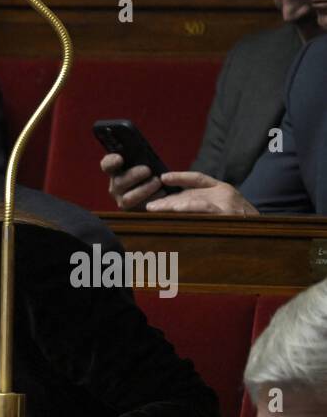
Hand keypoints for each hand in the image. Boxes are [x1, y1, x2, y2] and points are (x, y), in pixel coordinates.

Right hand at [100, 152, 169, 210]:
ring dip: (144, 189)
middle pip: (118, 182)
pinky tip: (162, 192)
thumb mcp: (146, 161)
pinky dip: (152, 198)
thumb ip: (141, 156)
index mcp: (116, 170)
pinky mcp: (132, 210)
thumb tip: (141, 150)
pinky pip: (140, 207)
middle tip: (147, 170)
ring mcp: (122, 199)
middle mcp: (115, 186)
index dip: (111, 162)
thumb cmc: (151, 171)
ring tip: (157, 182)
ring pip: (128, 198)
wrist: (160, 188)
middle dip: (134, 176)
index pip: (107, 165)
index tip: (120, 158)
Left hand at [101, 153, 257, 215]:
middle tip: (148, 206)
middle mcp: (226, 194)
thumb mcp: (224, 213)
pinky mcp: (228, 216)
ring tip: (154, 209)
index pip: (198, 179)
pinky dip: (189, 209)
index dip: (180, 177)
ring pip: (194, 202)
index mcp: (224, 191)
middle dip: (167, 200)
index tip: (163, 177)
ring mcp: (228, 205)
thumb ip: (204, 207)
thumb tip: (176, 209)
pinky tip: (174, 210)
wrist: (267, 239)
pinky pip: (205, 210)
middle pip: (190, 194)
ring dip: (172, 206)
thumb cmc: (243, 229)